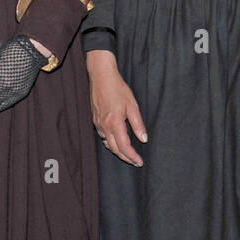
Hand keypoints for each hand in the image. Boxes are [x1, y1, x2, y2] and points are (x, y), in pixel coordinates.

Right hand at [87, 51, 146, 166]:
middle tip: (135, 162)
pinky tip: (117, 141)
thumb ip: (138, 124)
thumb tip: (144, 139)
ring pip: (107, 144)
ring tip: (128, 154)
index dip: (132, 156)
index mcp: (114, 123)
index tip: (139, 162)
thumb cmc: (118, 89)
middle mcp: (104, 126)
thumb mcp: (132, 106)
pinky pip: (103, 137)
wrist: (101, 77)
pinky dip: (111, 143)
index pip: (124, 146)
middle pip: (115, 149)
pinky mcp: (95, 120)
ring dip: (118, 151)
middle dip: (126, 157)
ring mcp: (98, 124)